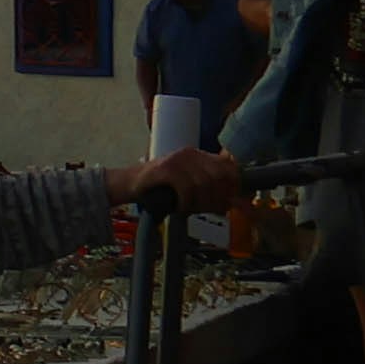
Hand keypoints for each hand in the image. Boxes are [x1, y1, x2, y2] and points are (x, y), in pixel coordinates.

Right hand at [118, 149, 251, 218]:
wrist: (129, 184)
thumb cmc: (161, 189)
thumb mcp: (190, 187)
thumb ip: (211, 190)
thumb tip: (235, 203)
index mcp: (199, 156)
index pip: (229, 167)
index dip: (234, 186)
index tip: (230, 202)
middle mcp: (191, 153)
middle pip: (219, 177)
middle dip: (216, 198)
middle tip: (206, 210)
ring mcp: (178, 159)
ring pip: (204, 184)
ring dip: (199, 202)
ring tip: (189, 208)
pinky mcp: (166, 168)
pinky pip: (187, 188)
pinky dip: (185, 202)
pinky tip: (179, 206)